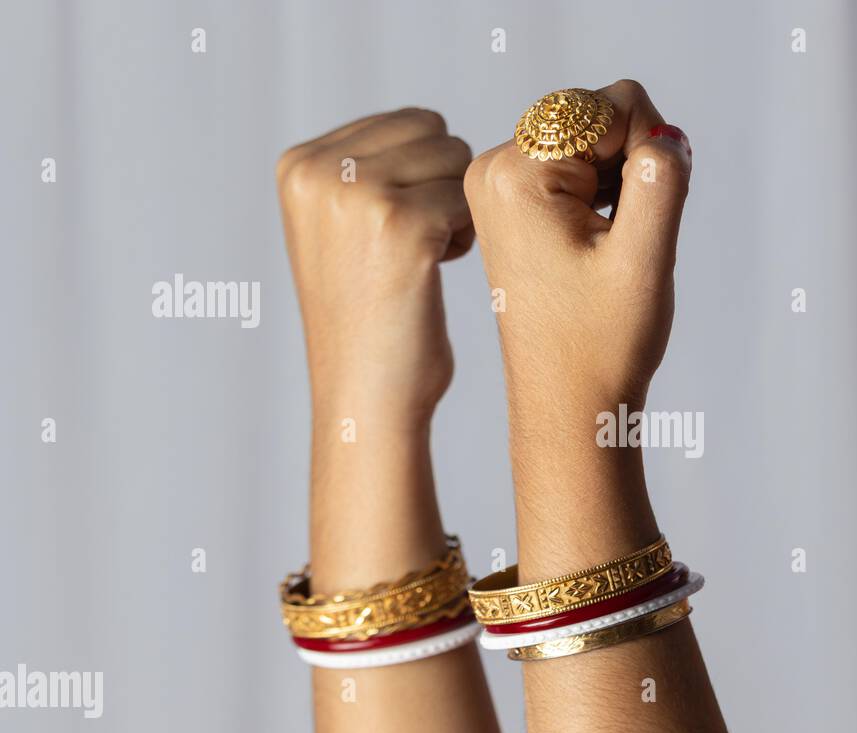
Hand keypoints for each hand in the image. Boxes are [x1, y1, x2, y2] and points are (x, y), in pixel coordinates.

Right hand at [277, 108, 473, 425]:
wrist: (366, 396)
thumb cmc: (370, 320)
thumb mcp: (340, 226)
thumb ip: (365, 168)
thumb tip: (431, 125)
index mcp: (298, 163)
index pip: (405, 122)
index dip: (421, 176)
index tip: (395, 231)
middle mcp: (317, 169)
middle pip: (434, 133)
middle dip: (441, 186)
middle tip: (414, 247)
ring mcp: (356, 193)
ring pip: (456, 162)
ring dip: (454, 209)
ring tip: (421, 260)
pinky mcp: (400, 223)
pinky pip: (468, 200)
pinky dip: (466, 236)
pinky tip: (435, 272)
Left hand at [464, 81, 691, 412]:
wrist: (564, 403)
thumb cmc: (600, 342)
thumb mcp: (644, 257)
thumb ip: (660, 180)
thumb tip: (666, 134)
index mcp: (515, 171)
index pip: (612, 105)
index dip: (649, 155)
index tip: (638, 221)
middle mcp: (493, 167)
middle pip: (596, 116)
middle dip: (630, 167)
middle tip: (623, 240)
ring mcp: (497, 185)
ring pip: (590, 142)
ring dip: (619, 184)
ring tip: (609, 249)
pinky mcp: (511, 203)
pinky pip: (574, 167)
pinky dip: (602, 196)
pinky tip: (598, 247)